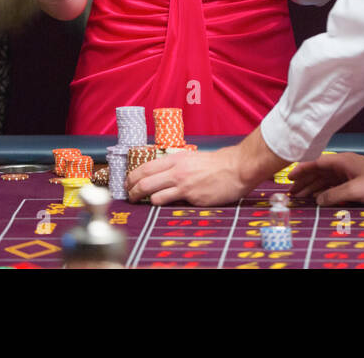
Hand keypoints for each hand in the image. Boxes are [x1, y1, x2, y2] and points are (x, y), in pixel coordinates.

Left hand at [127, 148, 254, 205]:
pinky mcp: (192, 197)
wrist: (236, 168)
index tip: (127, 183)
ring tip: (144, 203)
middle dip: (132, 191)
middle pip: (144, 182)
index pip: (145, 167)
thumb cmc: (216, 164)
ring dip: (145, 200)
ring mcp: (183, 185)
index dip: (132, 177)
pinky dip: (163, 204)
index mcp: (175, 158)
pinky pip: (170, 202)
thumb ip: (175, 165)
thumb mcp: (191, 158)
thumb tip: (160, 173)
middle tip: (129, 196)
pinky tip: (162, 205)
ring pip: (153, 195)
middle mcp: (176, 170)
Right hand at [289, 150, 363, 205]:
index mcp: (342, 161)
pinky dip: (324, 193)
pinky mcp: (355, 184)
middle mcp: (344, 166)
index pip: (315, 162)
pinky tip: (318, 200)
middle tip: (290, 193)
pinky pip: (334, 188)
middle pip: (318, 172)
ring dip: (313, 188)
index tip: (288, 176)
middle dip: (304, 181)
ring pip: (325, 180)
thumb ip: (334, 195)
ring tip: (300, 198)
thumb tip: (317, 200)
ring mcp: (350, 175)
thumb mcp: (355, 190)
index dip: (301, 169)